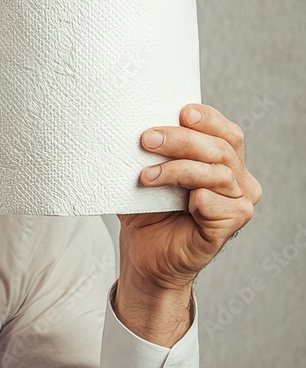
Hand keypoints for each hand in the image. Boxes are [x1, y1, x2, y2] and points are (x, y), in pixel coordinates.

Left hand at [117, 103, 262, 294]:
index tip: (182, 112)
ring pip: (218, 174)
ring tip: (146, 176)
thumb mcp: (147, 172)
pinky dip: (200, 199)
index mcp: (223, 162)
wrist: (144, 256)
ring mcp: (237, 204)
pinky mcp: (229, 227)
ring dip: (178, 170)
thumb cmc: (147, 213)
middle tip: (147, 139)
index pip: (226, 132)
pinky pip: (219, 206)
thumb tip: (129, 124)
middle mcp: (237, 181)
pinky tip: (182, 203)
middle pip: (220, 149)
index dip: (208, 119)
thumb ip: (151, 151)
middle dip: (182, 140)